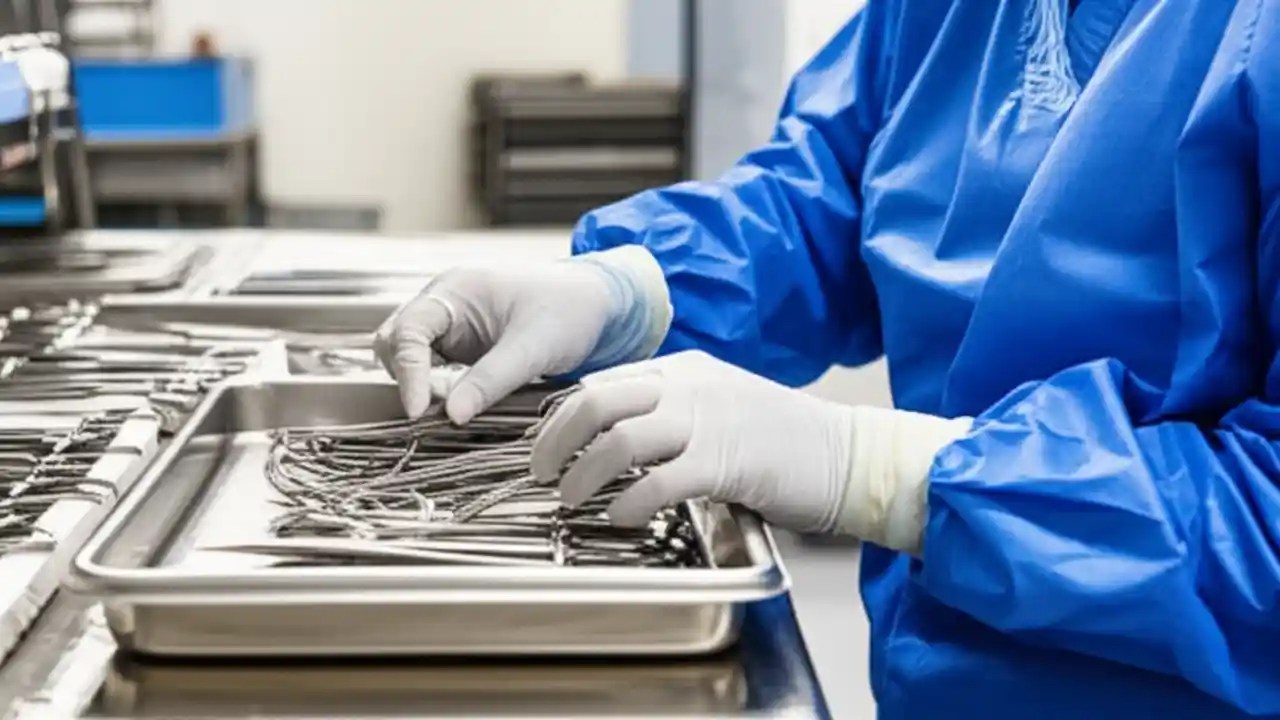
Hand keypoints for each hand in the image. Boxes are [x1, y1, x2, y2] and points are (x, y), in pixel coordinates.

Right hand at [373, 263, 615, 422]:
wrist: (598, 303)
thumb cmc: (569, 311)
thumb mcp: (533, 349)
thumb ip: (490, 381)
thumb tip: (451, 416)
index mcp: (456, 290)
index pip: (409, 331)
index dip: (408, 372)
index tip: (418, 410)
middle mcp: (444, 302)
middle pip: (395, 340)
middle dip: (405, 376)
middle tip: (427, 414)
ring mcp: (450, 322)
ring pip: (409, 354)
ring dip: (417, 382)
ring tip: (442, 411)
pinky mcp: (462, 342)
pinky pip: (432, 364)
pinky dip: (434, 385)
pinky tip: (453, 404)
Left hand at [530, 351, 971, 551]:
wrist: (846, 455)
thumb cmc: (783, 439)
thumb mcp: (720, 406)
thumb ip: (673, 411)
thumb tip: (617, 436)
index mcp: (684, 370)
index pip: (605, 381)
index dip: (564, 413)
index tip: (544, 442)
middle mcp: (689, 387)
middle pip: (598, 400)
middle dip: (556, 437)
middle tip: (540, 471)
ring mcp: (708, 421)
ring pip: (619, 439)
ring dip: (583, 473)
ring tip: (570, 499)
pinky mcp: (726, 461)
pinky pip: (659, 480)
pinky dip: (629, 501)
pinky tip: (619, 517)